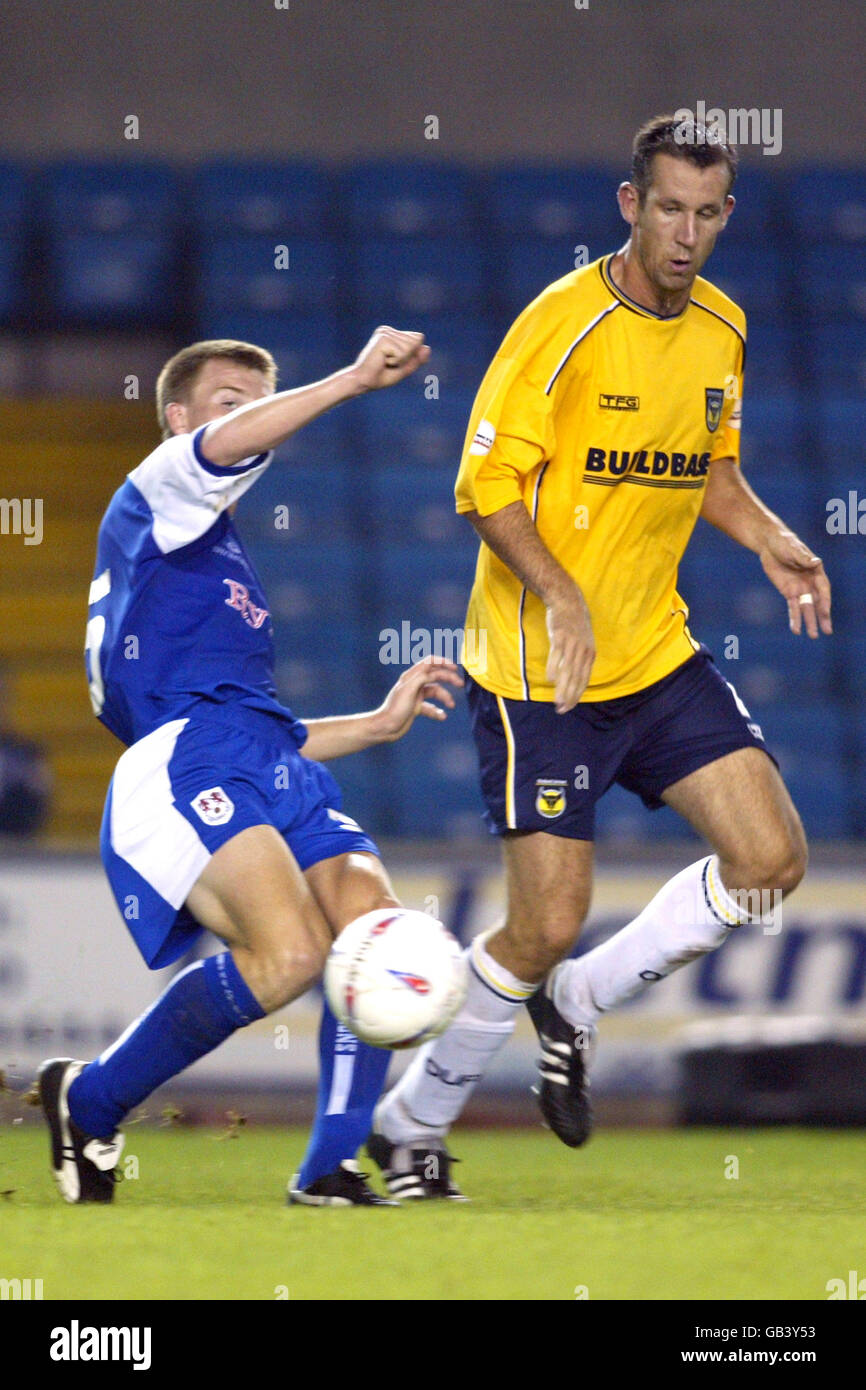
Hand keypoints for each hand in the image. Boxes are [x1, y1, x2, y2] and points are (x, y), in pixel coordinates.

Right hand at [351, 326, 430, 392]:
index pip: (418, 338)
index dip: (412, 355)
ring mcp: (385, 333)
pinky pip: (403, 353)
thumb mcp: (404, 368)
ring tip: (385, 362)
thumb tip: (427, 347)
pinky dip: (396, 361)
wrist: (363, 382)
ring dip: (401, 360)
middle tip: (389, 363)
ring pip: (410, 347)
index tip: (394, 361)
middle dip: (407, 357)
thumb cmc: (381, 376)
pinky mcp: (383, 339)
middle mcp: (388, 330)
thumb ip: (417, 359)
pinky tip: (383, 361)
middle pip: (417, 341)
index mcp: (393, 333)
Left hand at [370, 656, 463, 741]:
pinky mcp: (417, 708)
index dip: (442, 662)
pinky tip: (442, 716)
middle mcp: (414, 684)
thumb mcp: (408, 690)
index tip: (454, 668)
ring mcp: (416, 696)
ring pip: (436, 692)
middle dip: (449, 679)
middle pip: (436, 676)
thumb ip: (421, 678)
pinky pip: (432, 707)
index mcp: (411, 676)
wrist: (386, 727)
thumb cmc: (395, 708)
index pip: (429, 662)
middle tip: (460, 684)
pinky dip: (438, 711)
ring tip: (451, 705)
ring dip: (445, 697)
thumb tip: (433, 673)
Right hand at [545, 583, 595, 711]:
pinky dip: (554, 668)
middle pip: (576, 678)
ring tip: (557, 701)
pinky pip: (557, 655)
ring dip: (562, 688)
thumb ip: (579, 659)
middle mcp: (583, 651)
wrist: (568, 602)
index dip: (576, 695)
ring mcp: (572, 644)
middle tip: (561, 710)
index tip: (568, 707)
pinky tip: (550, 679)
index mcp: (589, 654)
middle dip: (569, 696)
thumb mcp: (583, 642)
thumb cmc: (573, 624)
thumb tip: (572, 677)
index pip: (584, 680)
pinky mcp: (560, 636)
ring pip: (567, 670)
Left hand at [758, 528, 832, 636]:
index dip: (824, 601)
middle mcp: (810, 582)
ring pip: (806, 608)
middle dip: (822, 617)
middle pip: (817, 602)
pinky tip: (796, 629)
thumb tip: (816, 562)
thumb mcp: (793, 549)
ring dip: (809, 621)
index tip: (825, 612)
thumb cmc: (785, 543)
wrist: (769, 544)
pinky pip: (792, 607)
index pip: (823, 589)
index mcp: (816, 571)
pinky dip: (794, 618)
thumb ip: (804, 558)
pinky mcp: (788, 592)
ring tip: (813, 636)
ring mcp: (800, 588)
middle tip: (827, 631)